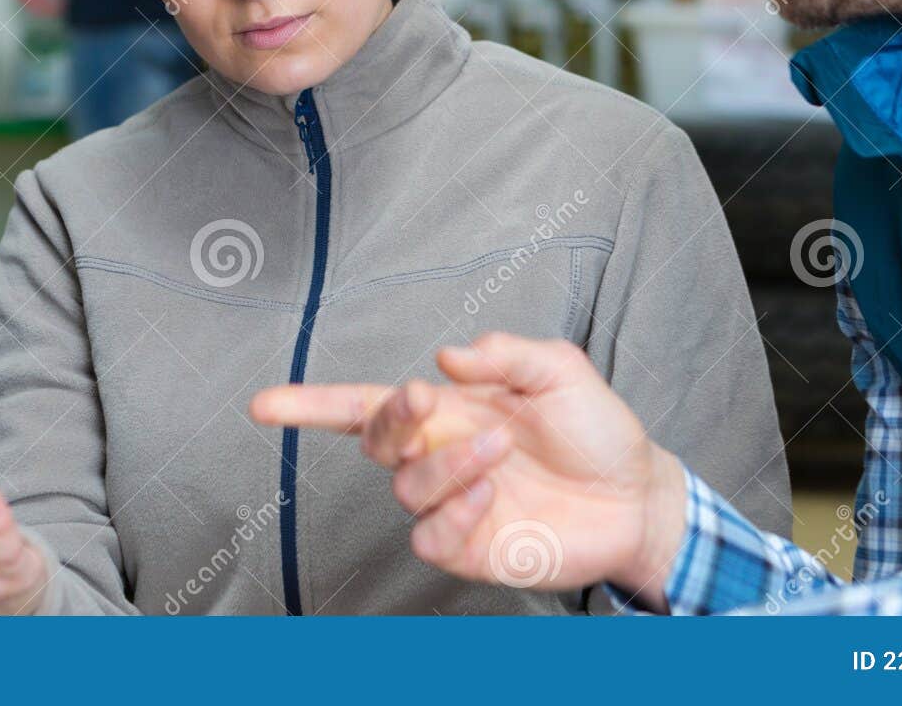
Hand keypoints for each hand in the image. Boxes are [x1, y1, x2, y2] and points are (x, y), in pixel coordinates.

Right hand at [250, 334, 686, 607]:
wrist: (637, 496)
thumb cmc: (596, 430)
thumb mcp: (559, 371)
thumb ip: (504, 354)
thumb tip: (445, 356)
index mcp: (449, 409)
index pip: (365, 405)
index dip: (311, 406)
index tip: (265, 405)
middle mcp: (440, 455)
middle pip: (373, 440)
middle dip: (388, 420)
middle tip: (425, 403)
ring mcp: (452, 503)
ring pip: (405, 488)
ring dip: (448, 463)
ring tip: (501, 449)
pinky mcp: (470, 546)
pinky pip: (431, 535)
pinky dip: (455, 509)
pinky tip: (492, 493)